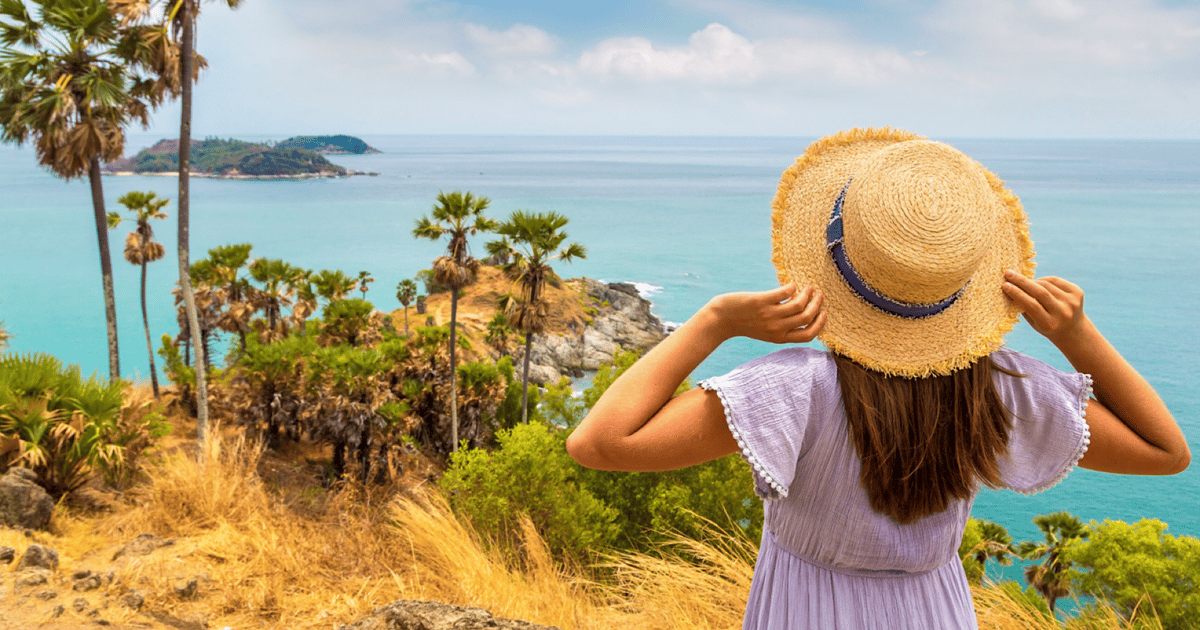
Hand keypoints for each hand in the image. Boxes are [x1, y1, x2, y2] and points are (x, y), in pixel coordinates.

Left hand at [705, 282, 825, 343]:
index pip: (808, 335)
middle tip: (819, 294)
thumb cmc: (743, 323)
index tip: (824, 312)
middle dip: (817, 304)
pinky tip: (791, 284)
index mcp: (779, 338)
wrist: (721, 320)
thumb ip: (782, 328)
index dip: (820, 324)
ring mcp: (769, 315)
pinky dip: (792, 287)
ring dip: (808, 294)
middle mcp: (776, 329)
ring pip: (799, 305)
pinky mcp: (761, 302)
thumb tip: (801, 312)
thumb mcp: (765, 332)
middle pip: (807, 318)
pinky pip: (784, 293)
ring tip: (809, 287)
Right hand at [1001, 271, 1086, 345]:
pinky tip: (1038, 283)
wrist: (1072, 329)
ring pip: (1046, 284)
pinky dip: (1043, 279)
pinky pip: (1055, 280)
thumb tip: (1009, 287)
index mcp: (1050, 324)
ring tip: (1023, 282)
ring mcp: (1072, 302)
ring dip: (1032, 281)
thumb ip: (1024, 307)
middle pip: (1040, 292)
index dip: (1017, 294)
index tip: (1005, 285)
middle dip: (1022, 281)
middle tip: (1009, 274)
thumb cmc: (1046, 325)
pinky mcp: (1078, 293)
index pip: (1031, 305)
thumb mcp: (1034, 322)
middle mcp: (1063, 313)